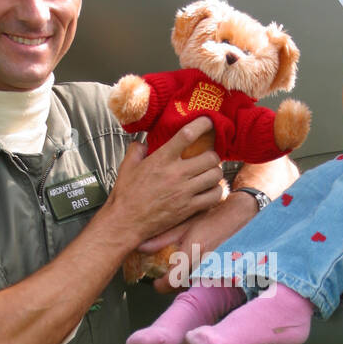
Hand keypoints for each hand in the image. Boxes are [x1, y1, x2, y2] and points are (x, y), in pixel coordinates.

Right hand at [104, 117, 223, 248]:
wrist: (126, 222)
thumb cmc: (126, 195)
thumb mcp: (127, 167)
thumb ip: (136, 150)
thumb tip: (142, 142)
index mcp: (161, 159)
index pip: (187, 135)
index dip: (202, 125)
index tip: (208, 121)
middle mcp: (176, 173)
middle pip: (210, 157)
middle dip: (212, 156)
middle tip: (208, 159)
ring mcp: (184, 192)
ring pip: (215, 175)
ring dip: (215, 173)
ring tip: (210, 174)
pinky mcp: (189, 208)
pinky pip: (214, 196)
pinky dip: (216, 192)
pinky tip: (210, 191)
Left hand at [149, 188, 259, 292]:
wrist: (241, 215)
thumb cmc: (212, 217)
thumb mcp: (185, 224)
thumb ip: (163, 238)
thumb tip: (141, 247)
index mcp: (193, 251)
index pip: (172, 281)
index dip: (161, 286)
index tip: (157, 283)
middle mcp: (206, 263)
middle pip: (183, 286)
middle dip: (174, 283)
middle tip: (169, 274)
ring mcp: (218, 270)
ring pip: (196, 285)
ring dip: (187, 281)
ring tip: (185, 270)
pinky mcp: (227, 272)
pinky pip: (208, 282)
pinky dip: (201, 279)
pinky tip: (200, 269)